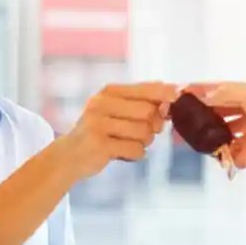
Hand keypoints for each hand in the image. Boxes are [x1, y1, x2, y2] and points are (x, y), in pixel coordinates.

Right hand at [58, 82, 177, 178]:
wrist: (68, 156)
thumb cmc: (99, 132)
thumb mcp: (114, 110)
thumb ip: (140, 103)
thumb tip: (172, 96)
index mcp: (108, 92)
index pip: (144, 89)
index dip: (163, 93)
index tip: (177, 94)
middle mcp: (101, 104)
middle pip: (148, 112)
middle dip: (153, 126)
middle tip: (145, 132)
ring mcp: (99, 124)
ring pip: (144, 132)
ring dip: (144, 142)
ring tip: (129, 142)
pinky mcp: (99, 144)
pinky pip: (136, 149)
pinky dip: (135, 154)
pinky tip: (122, 152)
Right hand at [183, 82, 245, 169]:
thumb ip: (226, 94)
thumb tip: (204, 94)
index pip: (218, 92)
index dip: (200, 94)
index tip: (180, 96)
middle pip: (219, 115)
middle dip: (200, 120)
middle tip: (179, 125)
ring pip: (225, 136)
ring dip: (210, 139)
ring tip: (191, 143)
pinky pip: (237, 155)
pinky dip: (226, 156)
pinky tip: (215, 156)